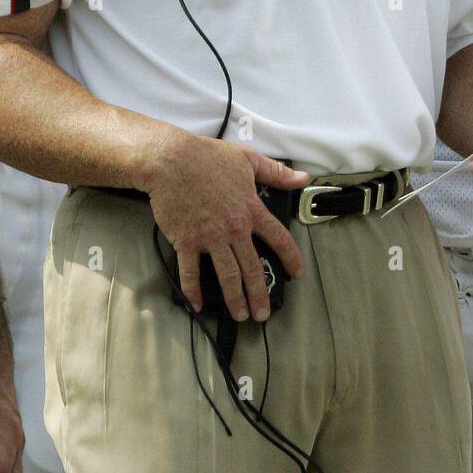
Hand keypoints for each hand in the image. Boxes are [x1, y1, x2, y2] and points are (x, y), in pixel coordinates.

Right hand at [145, 132, 309, 322]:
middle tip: (263, 313)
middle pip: (253, 267)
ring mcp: (210, 237)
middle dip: (260, 294)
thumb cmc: (207, 156)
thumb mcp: (247, 159)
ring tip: (240, 316)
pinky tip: (196, 305)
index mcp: (250, 209)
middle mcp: (234, 228)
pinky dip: (192, 291)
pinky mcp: (186, 241)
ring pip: (227, 275)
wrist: (170, 160)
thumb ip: (276, 172)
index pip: (278, 238)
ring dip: (234, 299)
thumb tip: (301, 178)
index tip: (296, 274)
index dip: (291, 258)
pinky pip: (190, 272)